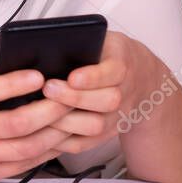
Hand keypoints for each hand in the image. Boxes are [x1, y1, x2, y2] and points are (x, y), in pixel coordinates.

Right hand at [0, 57, 73, 182]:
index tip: (39, 76)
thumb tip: (22, 66)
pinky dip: (46, 152)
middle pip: (16, 123)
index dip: (15, 83)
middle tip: (68, 97)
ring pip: (26, 148)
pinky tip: (57, 138)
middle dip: (49, 109)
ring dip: (55, 132)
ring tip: (70, 117)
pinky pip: (24, 166)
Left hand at [41, 29, 165, 154]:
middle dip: (74, 97)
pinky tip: (44, 131)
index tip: (72, 76)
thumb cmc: (110, 54)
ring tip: (41, 110)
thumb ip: (81, 41)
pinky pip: (85, 144)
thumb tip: (46, 43)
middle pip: (107, 101)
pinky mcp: (106, 134)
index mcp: (123, 63)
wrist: (141, 77)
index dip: (93, 77)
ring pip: (97, 126)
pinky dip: (64, 141)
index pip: (114, 71)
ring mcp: (117, 116)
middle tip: (48, 88)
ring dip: (66, 121)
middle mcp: (125, 93)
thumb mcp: (102, 39)